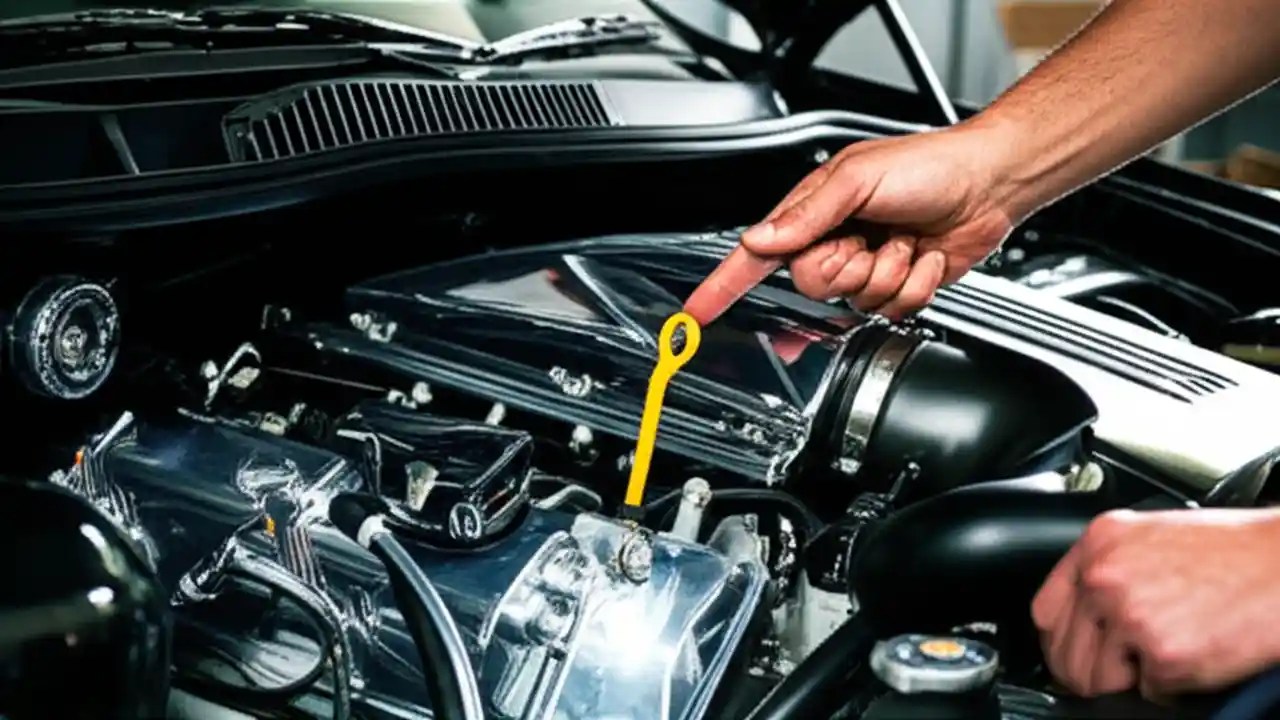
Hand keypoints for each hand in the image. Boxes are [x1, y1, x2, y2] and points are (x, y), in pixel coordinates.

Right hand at [686, 124, 1022, 323]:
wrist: (989, 183)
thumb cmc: (928, 165)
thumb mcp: (856, 179)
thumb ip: (806, 214)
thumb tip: (761, 238)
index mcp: (812, 212)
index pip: (756, 254)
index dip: (724, 285)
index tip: (697, 312)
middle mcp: (834, 242)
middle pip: (810, 286)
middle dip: (846, 267)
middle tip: (868, 239)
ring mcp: (867, 268)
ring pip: (855, 303)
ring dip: (888, 273)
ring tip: (904, 240)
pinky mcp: (898, 287)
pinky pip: (892, 311)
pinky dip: (916, 285)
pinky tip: (924, 256)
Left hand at [1032, 508, 1279, 699]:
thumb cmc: (1236, 551)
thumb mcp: (1152, 537)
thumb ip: (1110, 568)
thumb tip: (1085, 610)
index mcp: (1099, 544)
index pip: (1045, 611)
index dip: (1058, 642)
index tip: (1069, 655)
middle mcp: (1105, 578)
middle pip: (1066, 654)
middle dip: (1089, 673)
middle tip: (1119, 673)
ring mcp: (1131, 617)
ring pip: (1099, 680)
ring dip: (1129, 681)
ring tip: (1163, 658)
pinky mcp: (1163, 655)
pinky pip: (1149, 692)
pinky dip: (1171, 686)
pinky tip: (1194, 657)